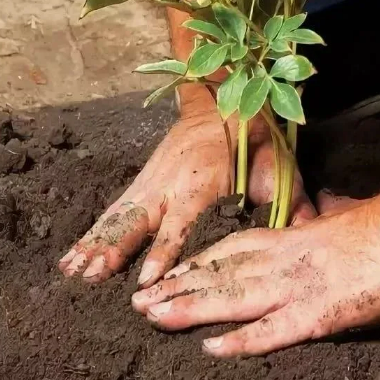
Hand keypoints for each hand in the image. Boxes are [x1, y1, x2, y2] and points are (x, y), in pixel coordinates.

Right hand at [58, 106, 315, 287]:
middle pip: (139, 220)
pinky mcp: (141, 184)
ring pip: (120, 217)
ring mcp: (151, 182)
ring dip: (96, 243)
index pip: (182, 223)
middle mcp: (170, 183)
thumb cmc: (256, 142)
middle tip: (94, 274)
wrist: (224, 101)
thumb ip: (291, 207)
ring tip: (73, 272)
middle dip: (117, 248)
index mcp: (202, 182)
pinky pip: (113, 212)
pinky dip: (92, 234)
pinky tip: (71, 258)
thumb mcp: (279, 170)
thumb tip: (308, 239)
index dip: (165, 251)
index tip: (149, 278)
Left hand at [130, 188, 379, 356]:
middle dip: (179, 288)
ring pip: (234, 298)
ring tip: (155, 317)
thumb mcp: (345, 218)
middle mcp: (284, 261)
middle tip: (141, 302)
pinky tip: (213, 348)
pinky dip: (242, 340)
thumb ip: (323, 220)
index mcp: (291, 239)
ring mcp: (297, 287)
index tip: (171, 272)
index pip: (234, 249)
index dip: (199, 262)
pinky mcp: (317, 314)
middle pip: (221, 274)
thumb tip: (322, 212)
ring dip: (192, 308)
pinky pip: (273, 330)